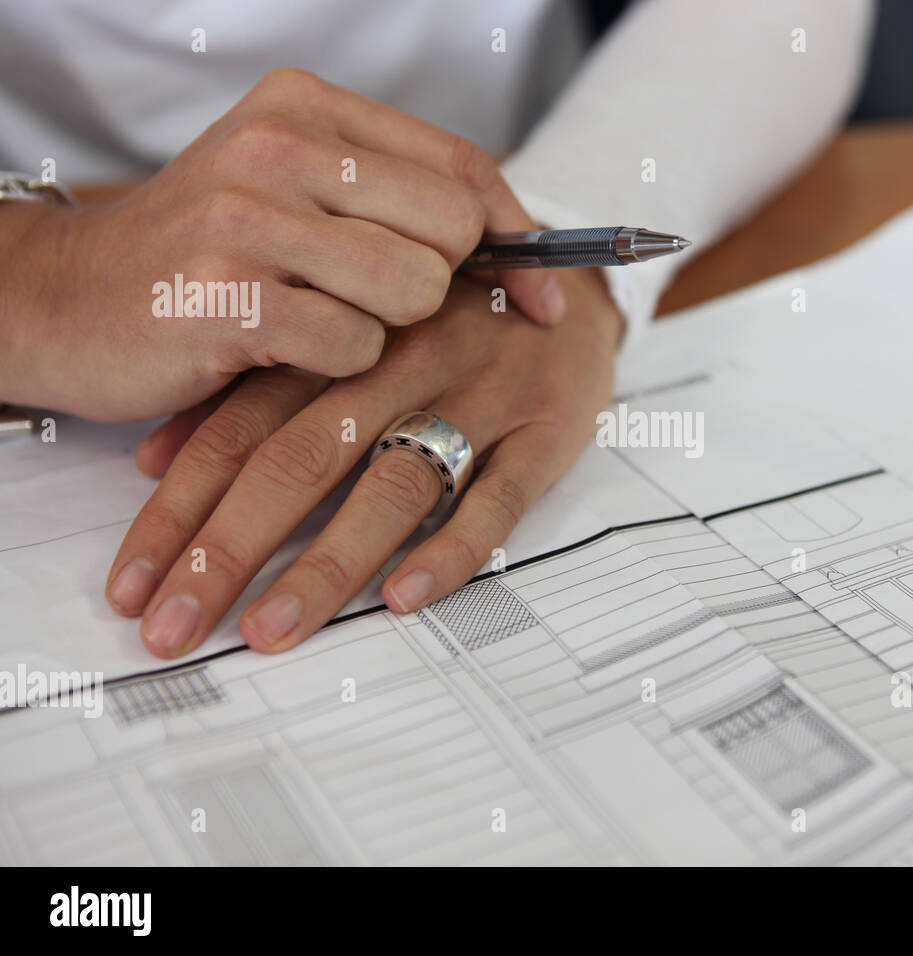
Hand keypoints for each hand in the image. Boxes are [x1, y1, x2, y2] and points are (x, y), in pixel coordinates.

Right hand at [0, 68, 563, 421]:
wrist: (66, 300)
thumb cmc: (203, 256)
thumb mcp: (294, 197)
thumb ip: (396, 203)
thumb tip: (527, 258)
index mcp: (308, 109)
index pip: (462, 168)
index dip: (519, 238)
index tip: (545, 300)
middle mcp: (280, 144)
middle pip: (451, 231)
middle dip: (430, 287)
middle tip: (363, 302)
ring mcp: (250, 215)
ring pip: (412, 289)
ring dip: (379, 327)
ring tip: (312, 319)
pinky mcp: (229, 294)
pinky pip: (355, 346)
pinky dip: (331, 365)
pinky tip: (277, 349)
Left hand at [104, 270, 619, 657]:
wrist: (569, 281)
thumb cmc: (442, 316)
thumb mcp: (342, 333)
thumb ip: (256, 389)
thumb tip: (155, 460)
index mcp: (342, 339)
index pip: (242, 426)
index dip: (181, 508)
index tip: (134, 586)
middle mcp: (403, 363)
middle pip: (302, 459)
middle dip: (229, 549)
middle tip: (175, 626)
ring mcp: (478, 397)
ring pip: (395, 483)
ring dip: (329, 563)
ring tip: (271, 632)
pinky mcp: (546, 430)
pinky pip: (501, 496)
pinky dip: (454, 546)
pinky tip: (406, 597)